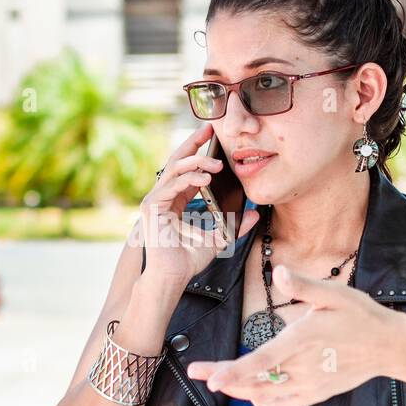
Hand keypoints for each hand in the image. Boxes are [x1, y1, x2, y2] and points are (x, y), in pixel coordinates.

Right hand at [130, 122, 260, 286]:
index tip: (215, 137)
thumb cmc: (190, 259)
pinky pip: (170, 185)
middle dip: (194, 143)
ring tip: (217, 164)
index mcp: (175, 199)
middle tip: (210, 129)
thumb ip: (235, 225)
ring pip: (174, 168)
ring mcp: (155, 200)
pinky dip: (188, 179)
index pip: (187, 168)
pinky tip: (205, 178)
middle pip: (177, 160)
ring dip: (197, 162)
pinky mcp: (151, 207)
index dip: (199, 151)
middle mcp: (163, 195)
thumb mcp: (219, 237)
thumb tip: (254, 213)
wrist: (173, 277)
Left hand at [185, 264, 399, 405]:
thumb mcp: (335, 293)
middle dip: (223, 377)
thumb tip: (279, 272)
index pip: (263, 361)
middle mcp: (304, 367)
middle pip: (255, 380)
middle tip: (196, 372)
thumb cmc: (361, 315)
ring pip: (265, 394)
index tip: (210, 378)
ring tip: (219, 378)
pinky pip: (283, 405)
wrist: (389, 346)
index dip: (234, 371)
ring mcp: (310, 385)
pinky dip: (263, 401)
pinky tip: (251, 394)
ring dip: (239, 388)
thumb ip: (304, 286)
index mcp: (303, 340)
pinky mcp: (315, 394)